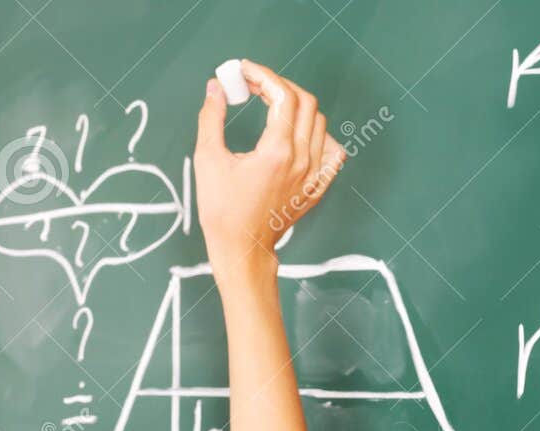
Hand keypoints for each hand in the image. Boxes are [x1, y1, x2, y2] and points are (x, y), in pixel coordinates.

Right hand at [193, 59, 345, 278]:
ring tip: (273, 108)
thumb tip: (215, 88)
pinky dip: (319, 136)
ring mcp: (313, 176)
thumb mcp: (208, 160)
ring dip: (297, 107)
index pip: (282, 95)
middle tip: (256, 87)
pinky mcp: (316, 188)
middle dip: (280, 86)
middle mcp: (301, 161)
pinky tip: (300, 136)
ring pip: (319, 123)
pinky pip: (332, 153)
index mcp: (277, 152)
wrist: (242, 250)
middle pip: (305, 103)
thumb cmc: (223, 213)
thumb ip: (211, 118)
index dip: (263, 76)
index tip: (245, 72)